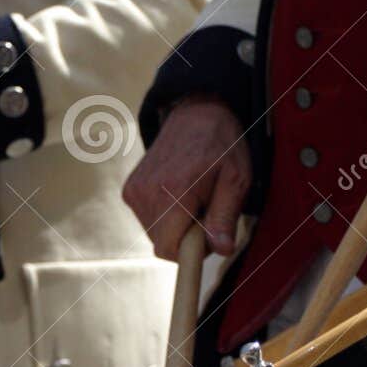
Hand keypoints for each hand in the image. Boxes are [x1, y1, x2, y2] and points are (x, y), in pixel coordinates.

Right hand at [122, 97, 251, 260]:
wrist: (195, 114)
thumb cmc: (221, 145)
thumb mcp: (237, 179)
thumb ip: (226, 215)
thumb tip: (221, 248)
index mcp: (175, 190)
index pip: (169, 249)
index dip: (190, 252)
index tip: (206, 237)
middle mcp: (147, 192)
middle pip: (162, 244)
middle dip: (185, 238)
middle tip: (205, 212)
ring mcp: (134, 191)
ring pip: (154, 234)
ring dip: (175, 227)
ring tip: (193, 199)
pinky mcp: (129, 190)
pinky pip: (147, 220)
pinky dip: (164, 216)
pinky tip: (178, 194)